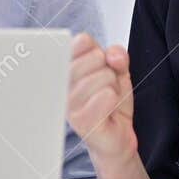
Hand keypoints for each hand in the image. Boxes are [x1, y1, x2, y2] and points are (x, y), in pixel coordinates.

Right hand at [66, 33, 137, 166]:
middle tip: (105, 87)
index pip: (81, 41)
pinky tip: (108, 111)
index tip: (100, 65)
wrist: (116, 137)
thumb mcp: (117, 72)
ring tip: (106, 101)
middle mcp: (61, 84)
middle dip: (110, 71)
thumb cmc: (111, 103)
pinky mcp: (79, 120)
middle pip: (95, 57)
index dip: (99, 51)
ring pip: (104, 76)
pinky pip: (107, 95)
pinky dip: (115, 101)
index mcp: (65, 68)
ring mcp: (68, 102)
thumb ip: (117, 56)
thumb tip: (113, 55)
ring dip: (114, 88)